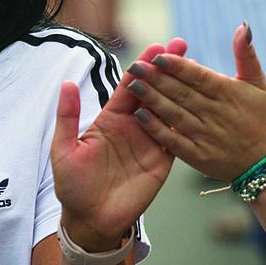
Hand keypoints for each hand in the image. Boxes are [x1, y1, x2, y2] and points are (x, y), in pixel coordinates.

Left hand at [53, 39, 185, 247]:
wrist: (91, 220)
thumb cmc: (73, 186)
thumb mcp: (64, 150)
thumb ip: (67, 117)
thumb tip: (66, 83)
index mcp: (110, 119)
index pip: (130, 87)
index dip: (143, 66)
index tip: (157, 47)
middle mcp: (133, 126)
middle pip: (154, 92)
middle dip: (167, 69)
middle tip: (182, 44)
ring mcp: (149, 142)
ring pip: (169, 110)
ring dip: (182, 89)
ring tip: (198, 67)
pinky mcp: (162, 160)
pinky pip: (177, 137)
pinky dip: (188, 120)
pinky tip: (202, 103)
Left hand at [129, 23, 265, 181]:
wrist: (263, 163)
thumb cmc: (259, 117)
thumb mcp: (257, 84)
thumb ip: (246, 55)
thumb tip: (244, 26)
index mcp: (229, 94)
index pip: (199, 77)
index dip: (178, 67)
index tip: (158, 56)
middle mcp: (216, 114)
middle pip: (183, 94)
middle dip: (157, 78)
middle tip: (136, 65)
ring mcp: (206, 136)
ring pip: (175, 114)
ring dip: (153, 99)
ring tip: (134, 84)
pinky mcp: (197, 156)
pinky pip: (173, 140)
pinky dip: (156, 128)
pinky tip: (140, 115)